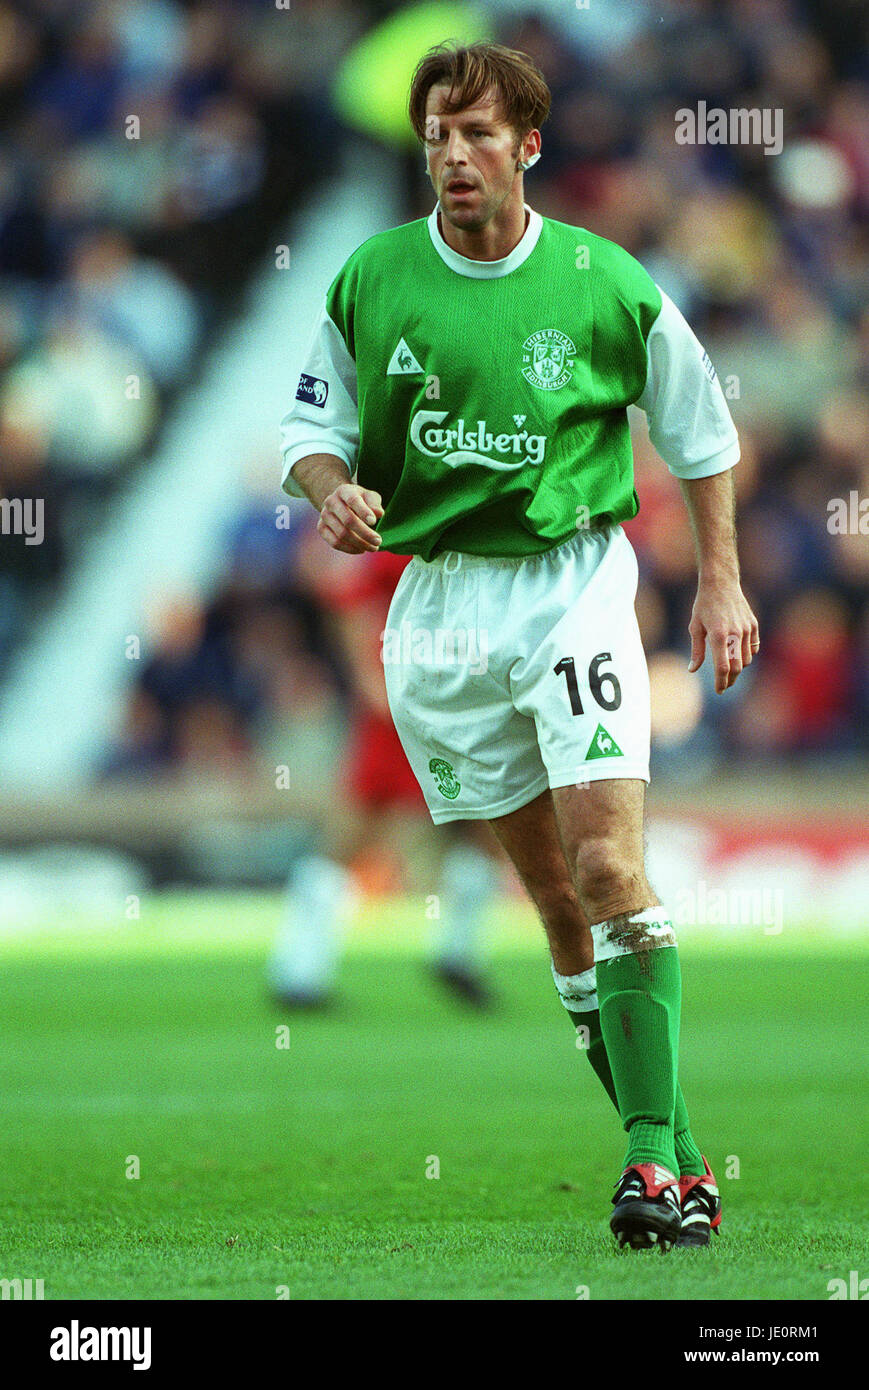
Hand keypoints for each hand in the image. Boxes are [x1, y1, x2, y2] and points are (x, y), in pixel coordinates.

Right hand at [317, 484, 383, 552]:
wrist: (341, 503)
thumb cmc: (361, 501)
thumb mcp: (370, 497)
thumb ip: (375, 503)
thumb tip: (378, 513)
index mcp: (343, 491)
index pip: (353, 500)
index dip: (363, 511)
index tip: (374, 522)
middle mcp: (331, 501)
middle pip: (348, 520)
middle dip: (365, 533)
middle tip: (378, 541)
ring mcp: (324, 515)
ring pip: (342, 534)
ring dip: (360, 543)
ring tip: (373, 547)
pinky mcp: (321, 528)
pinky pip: (335, 543)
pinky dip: (349, 549)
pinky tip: (361, 549)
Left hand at [688, 578, 759, 693]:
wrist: (721, 583)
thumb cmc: (704, 605)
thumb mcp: (695, 627)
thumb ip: (696, 650)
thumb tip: (692, 670)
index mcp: (718, 635)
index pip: (722, 667)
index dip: (721, 682)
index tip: (719, 691)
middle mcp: (735, 633)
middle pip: (737, 667)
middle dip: (730, 680)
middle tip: (724, 686)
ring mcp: (747, 629)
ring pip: (747, 659)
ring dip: (738, 667)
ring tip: (729, 670)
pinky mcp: (754, 625)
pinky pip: (754, 647)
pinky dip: (747, 655)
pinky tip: (738, 655)